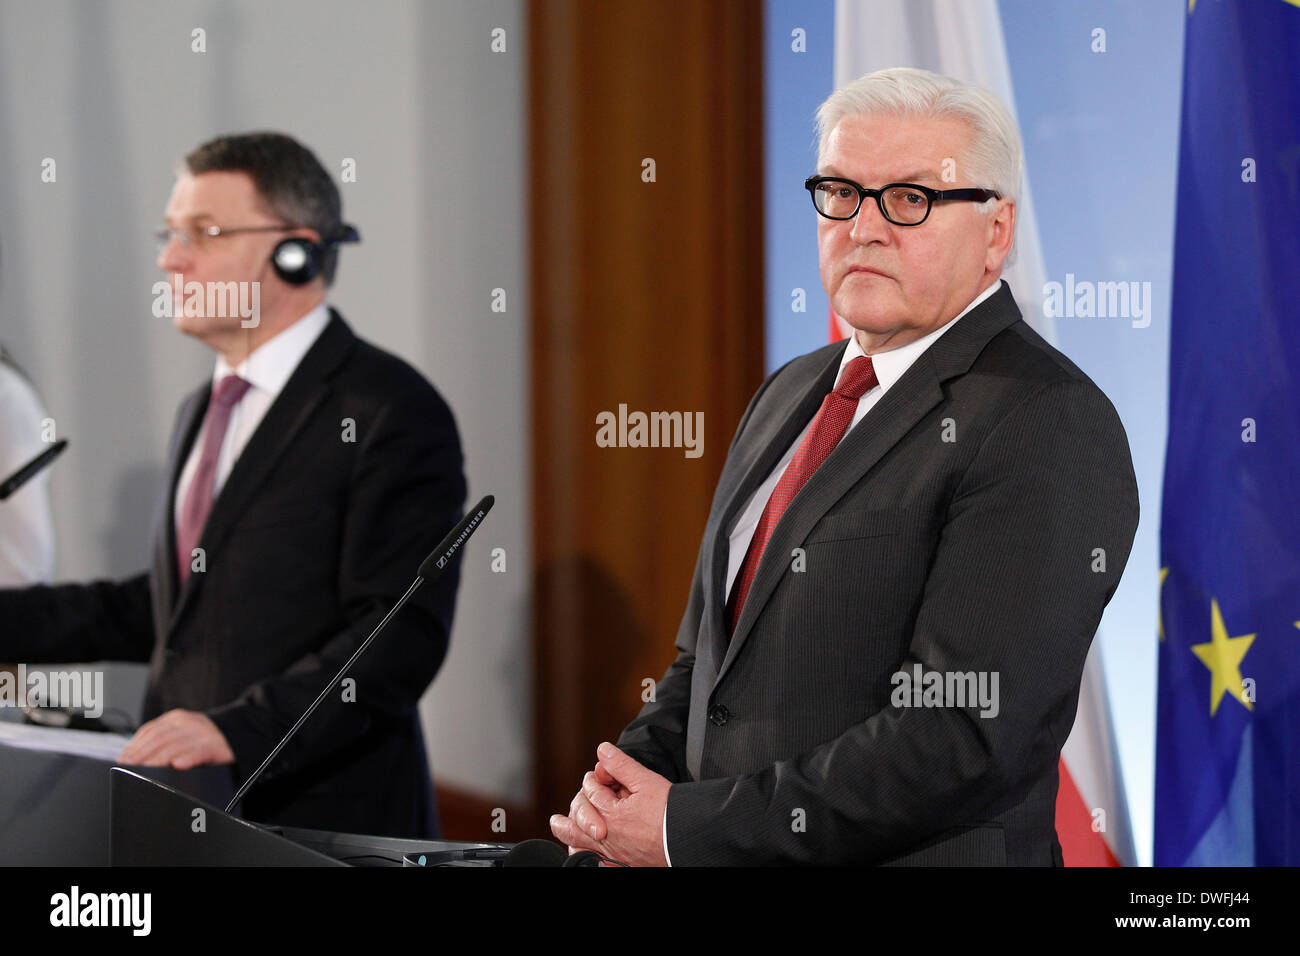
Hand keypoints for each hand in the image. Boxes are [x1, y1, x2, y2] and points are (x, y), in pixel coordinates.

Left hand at [118, 709, 234, 769]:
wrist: (239, 736)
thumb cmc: (203, 741)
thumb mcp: (181, 735)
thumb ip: (162, 742)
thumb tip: (132, 758)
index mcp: (177, 719)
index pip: (150, 731)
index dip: (134, 746)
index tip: (123, 761)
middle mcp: (189, 723)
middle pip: (159, 738)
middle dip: (141, 755)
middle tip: (129, 769)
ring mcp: (204, 733)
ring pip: (176, 746)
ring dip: (158, 760)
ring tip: (145, 771)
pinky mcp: (218, 746)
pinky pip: (200, 751)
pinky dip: (188, 758)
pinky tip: (178, 765)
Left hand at [549, 742, 669, 865]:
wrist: (689, 839)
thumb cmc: (671, 812)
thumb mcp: (647, 781)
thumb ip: (621, 765)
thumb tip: (602, 750)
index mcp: (611, 814)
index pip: (592, 792)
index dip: (596, 779)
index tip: (604, 774)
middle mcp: (608, 836)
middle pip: (579, 819)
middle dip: (575, 807)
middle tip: (562, 812)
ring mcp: (614, 853)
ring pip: (581, 845)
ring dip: (570, 835)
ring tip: (560, 828)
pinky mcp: (623, 865)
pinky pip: (596, 863)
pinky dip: (585, 856)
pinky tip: (581, 853)